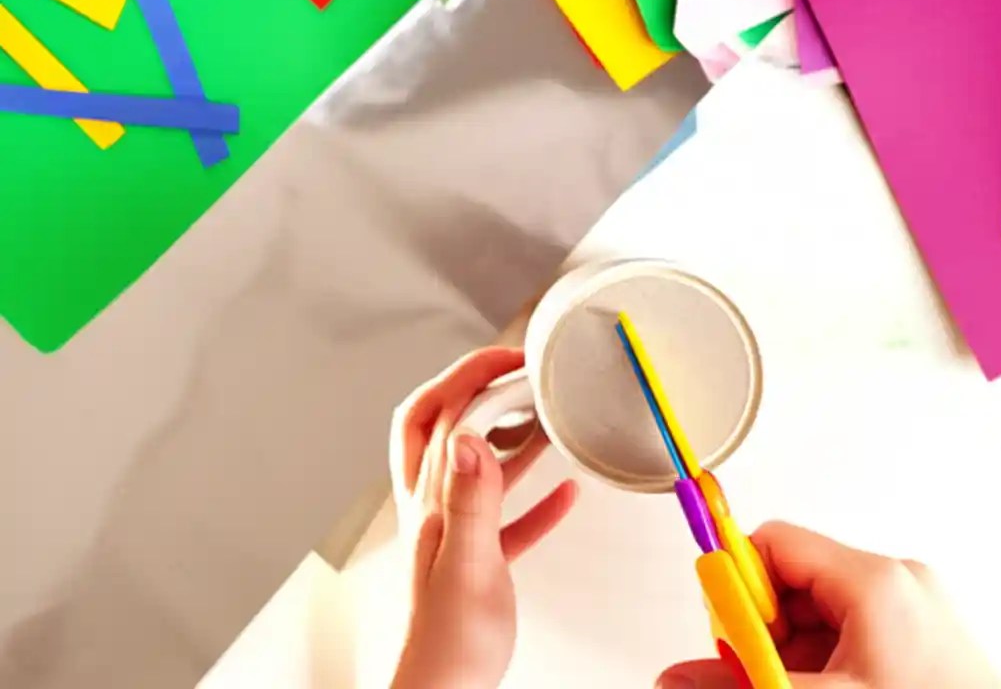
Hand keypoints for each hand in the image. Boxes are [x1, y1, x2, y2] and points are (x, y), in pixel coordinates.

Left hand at [389, 347, 577, 688]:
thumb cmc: (449, 642)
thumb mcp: (466, 563)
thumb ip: (471, 499)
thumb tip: (469, 437)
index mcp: (431, 502)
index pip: (447, 418)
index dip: (476, 378)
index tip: (514, 361)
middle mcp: (438, 508)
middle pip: (442, 428)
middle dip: (473, 388)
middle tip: (515, 371)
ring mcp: (458, 532)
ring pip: (478, 466)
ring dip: (509, 435)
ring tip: (544, 417)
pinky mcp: (481, 561)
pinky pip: (510, 516)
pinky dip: (537, 498)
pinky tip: (566, 494)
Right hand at [657, 522, 998, 688]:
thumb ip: (743, 683)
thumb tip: (680, 676)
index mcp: (876, 580)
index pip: (775, 543)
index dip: (736, 584)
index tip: (718, 627)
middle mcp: (897, 581)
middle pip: (793, 581)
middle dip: (762, 632)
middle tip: (753, 676)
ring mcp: (913, 608)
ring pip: (818, 613)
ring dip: (791, 653)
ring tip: (797, 687)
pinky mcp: (921, 636)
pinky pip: (849, 633)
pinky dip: (822, 662)